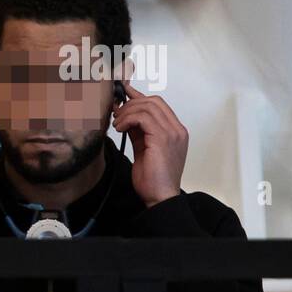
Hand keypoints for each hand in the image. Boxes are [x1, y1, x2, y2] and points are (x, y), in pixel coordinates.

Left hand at [112, 85, 187, 206]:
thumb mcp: (143, 148)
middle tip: (115, 113)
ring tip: (116, 124)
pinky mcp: (162, 139)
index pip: (158, 104)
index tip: (122, 95)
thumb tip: (126, 117)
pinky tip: (119, 128)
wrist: (160, 196)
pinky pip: (143, 118)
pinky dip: (128, 119)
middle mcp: (176, 130)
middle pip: (153, 101)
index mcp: (175, 131)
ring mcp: (172, 133)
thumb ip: (138, 131)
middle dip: (130, 104)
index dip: (138, 97)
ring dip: (127, 112)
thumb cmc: (153, 178)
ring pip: (147, 106)